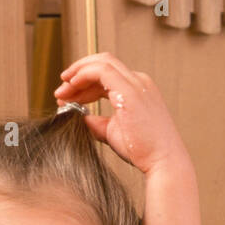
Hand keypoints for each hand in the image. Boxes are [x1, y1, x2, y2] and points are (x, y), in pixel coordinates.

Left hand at [54, 53, 188, 174]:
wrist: (164, 162)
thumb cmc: (144, 151)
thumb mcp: (114, 132)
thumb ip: (97, 122)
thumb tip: (80, 117)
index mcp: (139, 89)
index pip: (106, 75)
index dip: (84, 83)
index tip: (68, 96)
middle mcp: (139, 81)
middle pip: (103, 63)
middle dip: (78, 73)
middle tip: (61, 90)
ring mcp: (136, 84)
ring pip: (101, 62)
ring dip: (77, 73)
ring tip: (62, 91)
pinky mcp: (130, 90)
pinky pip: (101, 71)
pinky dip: (83, 74)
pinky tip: (71, 86)